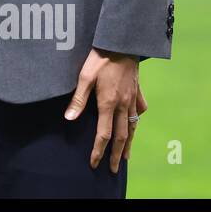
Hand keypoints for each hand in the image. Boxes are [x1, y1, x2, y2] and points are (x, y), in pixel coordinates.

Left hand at [64, 47, 140, 173]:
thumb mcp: (84, 76)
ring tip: (126, 156)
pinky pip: (139, 109)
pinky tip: (135, 121)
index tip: (95, 163)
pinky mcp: (137, 90)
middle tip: (113, 169)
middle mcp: (123, 104)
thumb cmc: (100, 58)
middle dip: (116, 154)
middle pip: (121, 136)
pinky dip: (137, 119)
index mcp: (108, 103)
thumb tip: (70, 118)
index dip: (99, 150)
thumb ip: (78, 99)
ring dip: (129, 143)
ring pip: (133, 126)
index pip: (104, 134)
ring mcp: (132, 98)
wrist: (122, 42)